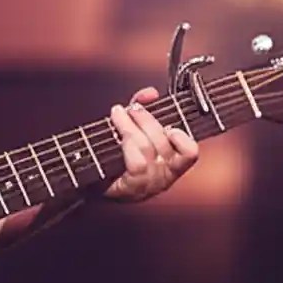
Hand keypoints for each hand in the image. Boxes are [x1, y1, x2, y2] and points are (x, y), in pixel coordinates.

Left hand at [99, 86, 198, 202]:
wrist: (92, 181)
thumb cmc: (116, 156)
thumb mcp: (133, 130)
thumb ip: (143, 110)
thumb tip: (150, 93)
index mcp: (172, 165)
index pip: (190, 153)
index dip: (183, 137)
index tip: (170, 126)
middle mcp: (164, 177)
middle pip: (162, 142)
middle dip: (146, 119)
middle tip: (132, 109)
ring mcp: (149, 184)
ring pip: (148, 149)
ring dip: (131, 126)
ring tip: (118, 114)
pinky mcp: (133, 188)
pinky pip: (137, 163)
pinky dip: (128, 142)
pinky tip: (120, 132)